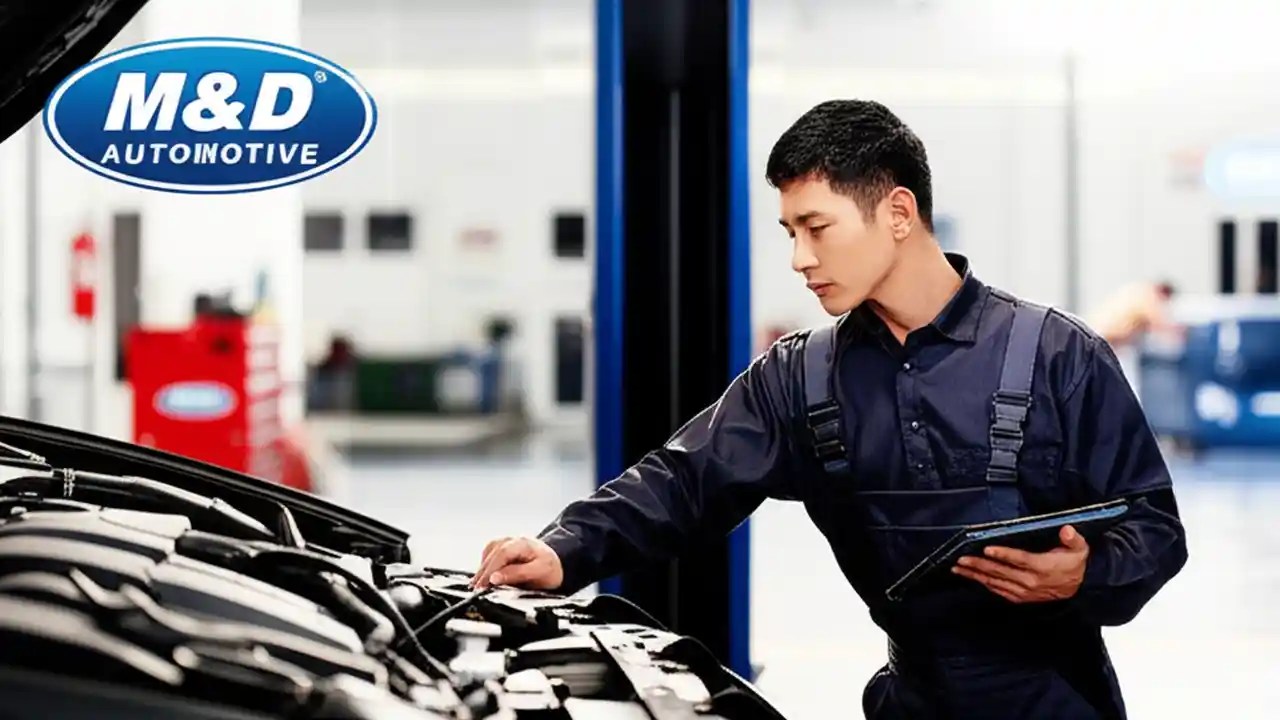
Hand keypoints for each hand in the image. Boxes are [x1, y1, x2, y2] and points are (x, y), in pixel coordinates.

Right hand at [470, 536, 563, 590]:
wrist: (557, 563)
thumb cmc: (550, 568)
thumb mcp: (538, 573)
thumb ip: (517, 574)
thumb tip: (494, 578)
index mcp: (523, 543)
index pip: (502, 554)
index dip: (490, 569)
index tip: (483, 584)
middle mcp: (513, 539)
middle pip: (492, 553)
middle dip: (483, 573)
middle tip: (477, 590)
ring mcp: (507, 542)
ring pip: (488, 553)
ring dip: (482, 569)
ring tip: (478, 586)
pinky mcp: (502, 547)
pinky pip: (489, 554)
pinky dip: (485, 565)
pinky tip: (483, 577)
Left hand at [951, 525, 1089, 603]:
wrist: (1075, 590)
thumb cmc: (1073, 565)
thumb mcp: (1079, 549)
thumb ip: (1073, 539)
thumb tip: (1066, 530)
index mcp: (1042, 567)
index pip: (1020, 559)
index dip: (1003, 554)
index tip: (987, 549)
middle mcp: (1030, 581)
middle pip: (1001, 571)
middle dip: (979, 564)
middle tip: (961, 559)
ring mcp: (1023, 591)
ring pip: (996, 582)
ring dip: (976, 575)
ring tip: (959, 568)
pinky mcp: (1019, 597)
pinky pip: (999, 590)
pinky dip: (984, 584)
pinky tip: (973, 578)